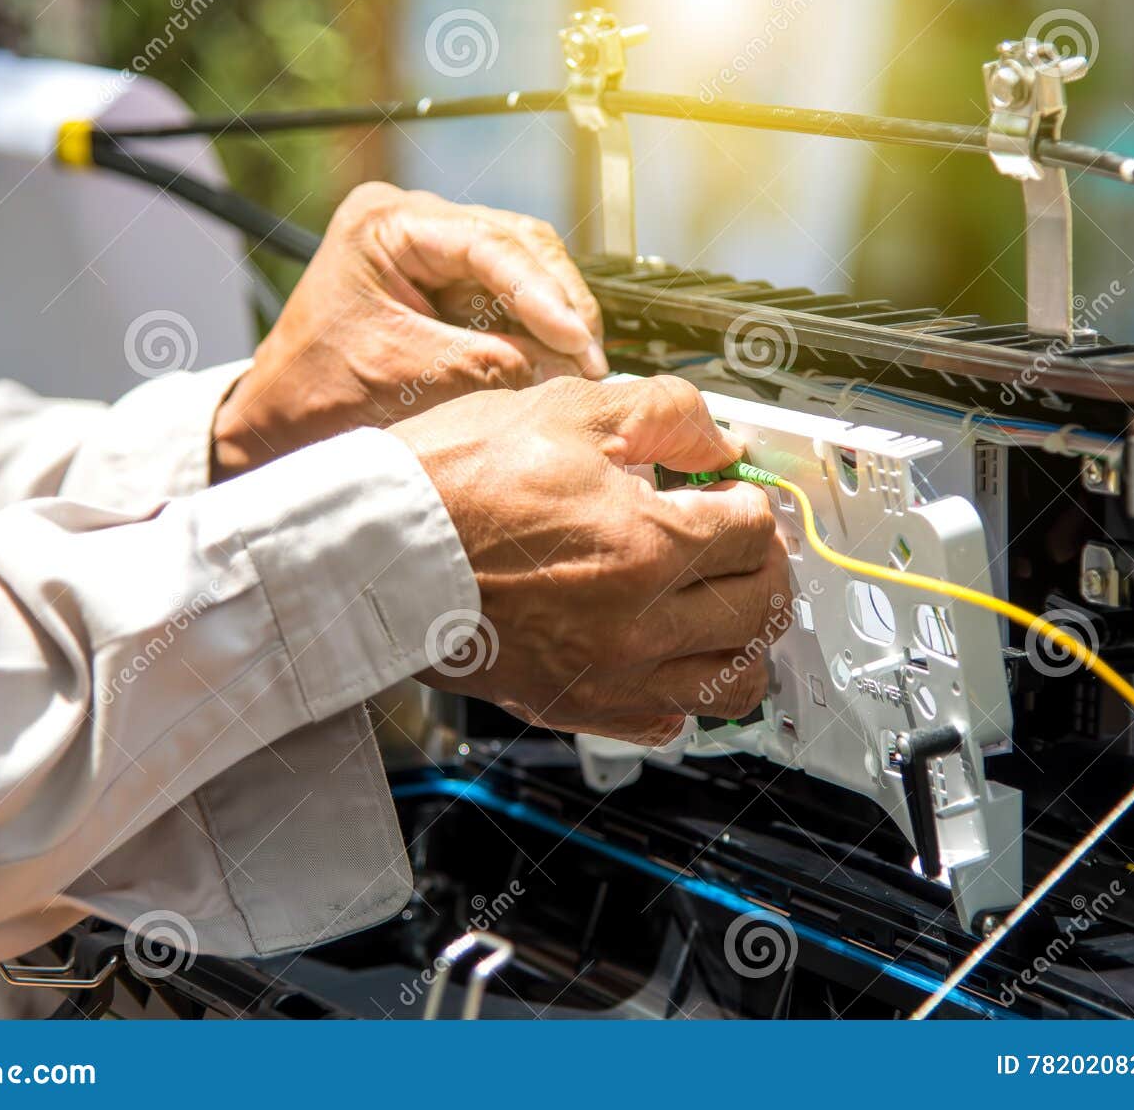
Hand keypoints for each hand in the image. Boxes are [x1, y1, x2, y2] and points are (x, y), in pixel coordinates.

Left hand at [212, 182, 605, 479]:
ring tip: (583, 363)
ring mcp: (431, 249)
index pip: (488, 243)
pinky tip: (562, 358)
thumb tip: (567, 362)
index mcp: (386, 223)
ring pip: (523, 265)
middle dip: (560, 301)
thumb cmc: (317, 399)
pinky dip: (539, 327)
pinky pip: (509, 294)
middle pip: (517, 244)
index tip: (579, 340)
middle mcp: (412, 220)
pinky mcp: (446, 283)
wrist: (276, 427)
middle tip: (590, 359)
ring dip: (557, 314)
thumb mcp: (407, 378)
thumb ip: (489, 363)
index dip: (543, 293)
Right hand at [392, 375, 792, 744]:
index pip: (755, 529)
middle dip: (762, 563)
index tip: (727, 490)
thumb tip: (719, 440)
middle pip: (763, 607)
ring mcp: (610, 677)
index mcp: (647, 546)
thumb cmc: (451, 481)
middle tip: (736, 539)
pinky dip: (683, 692)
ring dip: (742, 638)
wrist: (371, 552)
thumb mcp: (566, 410)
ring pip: (732, 681)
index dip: (747, 497)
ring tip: (719, 602)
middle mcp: (640, 625)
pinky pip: (668, 722)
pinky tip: (664, 651)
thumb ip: (665, 415)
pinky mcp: (575, 708)